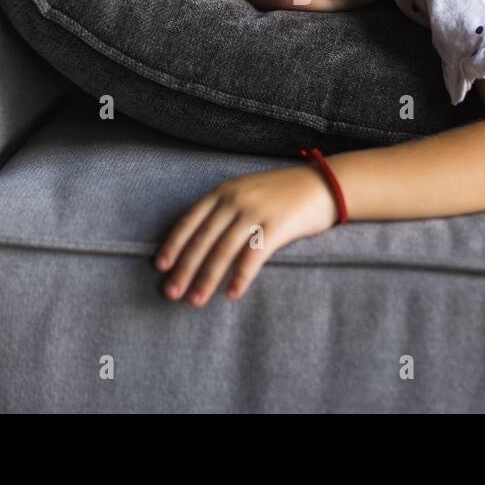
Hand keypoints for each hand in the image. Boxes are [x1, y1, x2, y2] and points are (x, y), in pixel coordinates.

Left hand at [155, 163, 339, 306]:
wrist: (323, 184)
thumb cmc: (282, 193)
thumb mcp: (247, 191)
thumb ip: (224, 209)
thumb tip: (198, 241)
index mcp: (224, 191)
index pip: (190, 220)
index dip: (174, 244)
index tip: (161, 266)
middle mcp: (236, 199)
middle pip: (203, 239)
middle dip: (185, 268)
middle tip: (171, 292)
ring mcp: (256, 211)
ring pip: (224, 250)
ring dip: (207, 278)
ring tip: (195, 300)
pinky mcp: (277, 225)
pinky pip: (254, 255)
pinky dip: (240, 277)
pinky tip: (232, 294)